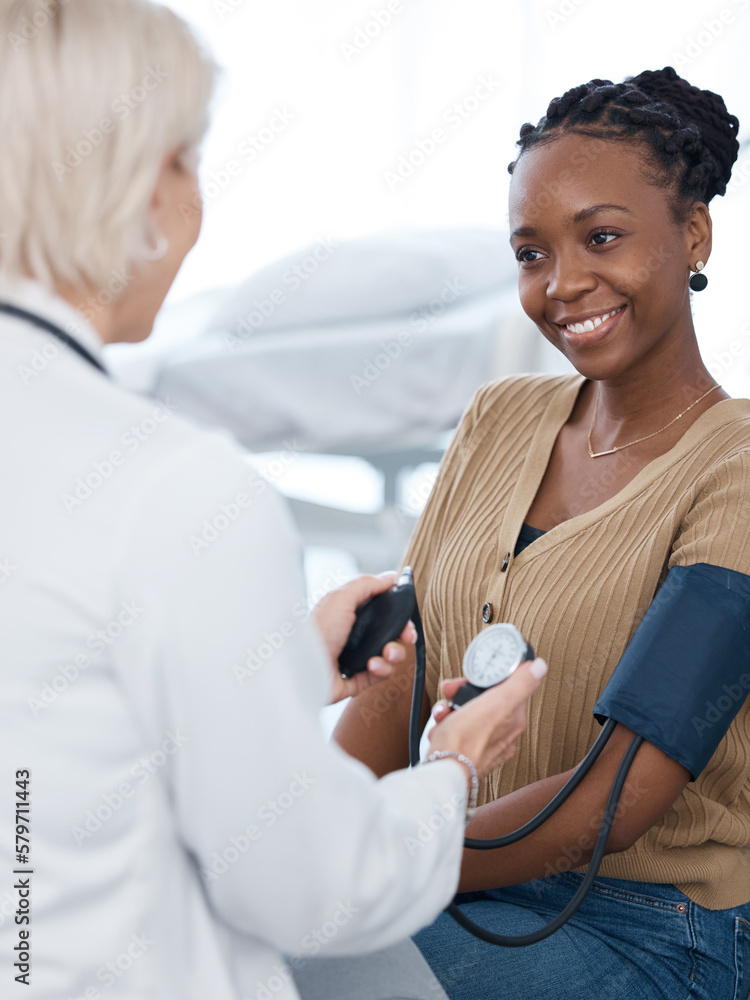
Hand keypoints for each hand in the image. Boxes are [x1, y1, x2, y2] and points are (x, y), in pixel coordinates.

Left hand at [313, 573, 417, 704]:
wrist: (303, 669)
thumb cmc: (317, 631)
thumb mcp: (341, 598)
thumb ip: (366, 585)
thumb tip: (390, 577)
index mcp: (349, 613)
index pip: (382, 610)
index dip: (398, 612)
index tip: (407, 614)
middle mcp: (354, 634)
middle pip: (391, 633)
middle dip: (403, 634)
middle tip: (407, 637)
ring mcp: (356, 657)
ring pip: (390, 655)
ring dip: (394, 653)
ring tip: (386, 653)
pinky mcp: (357, 678)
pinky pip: (380, 674)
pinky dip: (381, 669)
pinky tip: (372, 665)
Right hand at [428, 660, 547, 782]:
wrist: (444, 771)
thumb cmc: (467, 741)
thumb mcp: (496, 703)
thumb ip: (520, 684)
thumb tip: (539, 667)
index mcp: (514, 719)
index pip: (506, 687)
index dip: (489, 678)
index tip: (475, 677)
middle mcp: (502, 732)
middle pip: (484, 699)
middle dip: (463, 693)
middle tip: (453, 693)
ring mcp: (484, 742)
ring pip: (467, 713)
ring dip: (451, 709)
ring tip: (444, 714)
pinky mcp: (466, 750)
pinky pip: (455, 729)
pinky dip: (445, 725)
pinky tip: (441, 728)